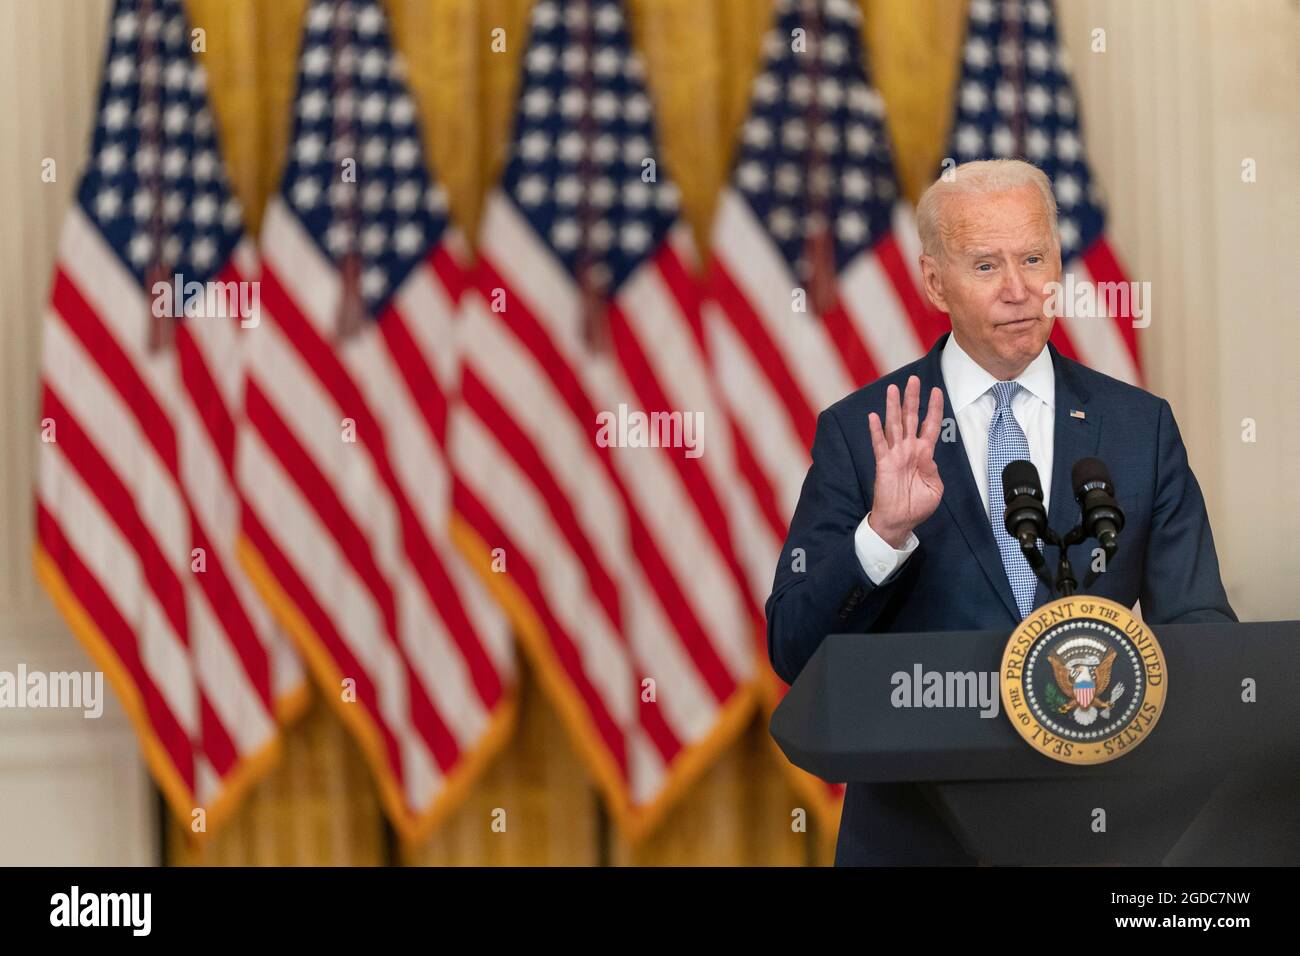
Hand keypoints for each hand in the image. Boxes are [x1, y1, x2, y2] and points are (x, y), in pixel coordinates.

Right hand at [866, 375, 944, 547]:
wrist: (899, 522)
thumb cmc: (917, 507)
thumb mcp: (935, 489)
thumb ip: (933, 469)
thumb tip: (927, 455)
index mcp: (924, 455)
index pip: (930, 426)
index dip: (934, 409)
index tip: (937, 391)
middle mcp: (909, 450)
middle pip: (911, 418)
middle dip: (912, 399)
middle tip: (913, 380)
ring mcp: (895, 455)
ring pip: (895, 425)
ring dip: (893, 407)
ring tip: (893, 388)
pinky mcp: (883, 463)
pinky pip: (879, 444)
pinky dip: (876, 430)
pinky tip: (873, 416)